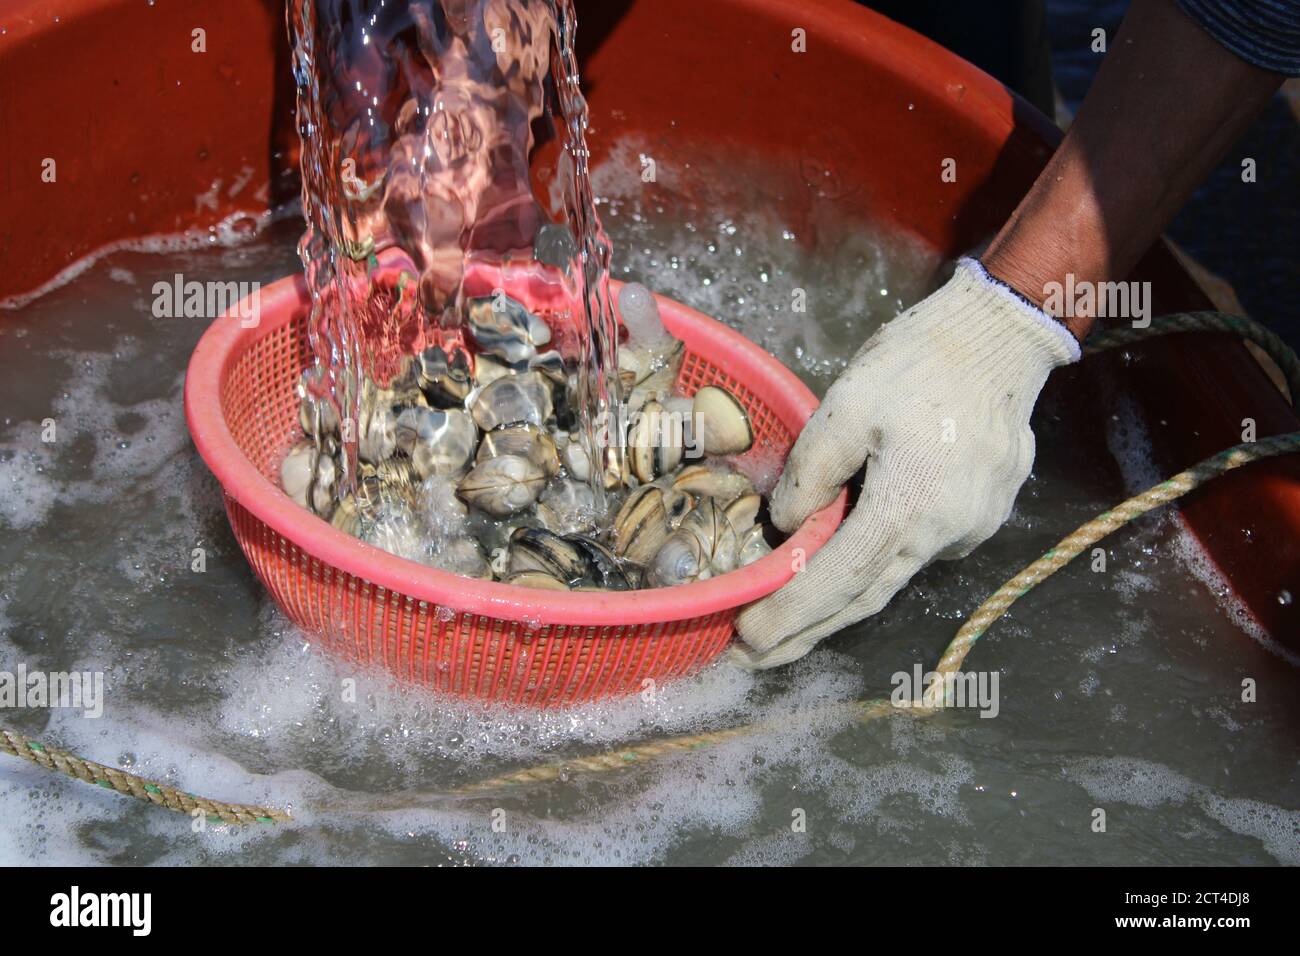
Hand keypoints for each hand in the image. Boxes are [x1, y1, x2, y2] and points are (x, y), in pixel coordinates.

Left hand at [732, 258, 1079, 668]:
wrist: (1002, 335)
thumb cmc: (919, 361)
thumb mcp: (846, 404)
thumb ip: (811, 473)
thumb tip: (787, 530)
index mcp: (909, 506)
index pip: (839, 581)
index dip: (791, 616)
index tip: (747, 642)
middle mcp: (946, 533)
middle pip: (866, 597)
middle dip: (806, 631)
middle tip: (755, 654)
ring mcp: (972, 528)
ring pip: (892, 575)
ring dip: (838, 600)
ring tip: (787, 621)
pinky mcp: (983, 516)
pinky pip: (919, 548)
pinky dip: (876, 562)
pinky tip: (842, 563)